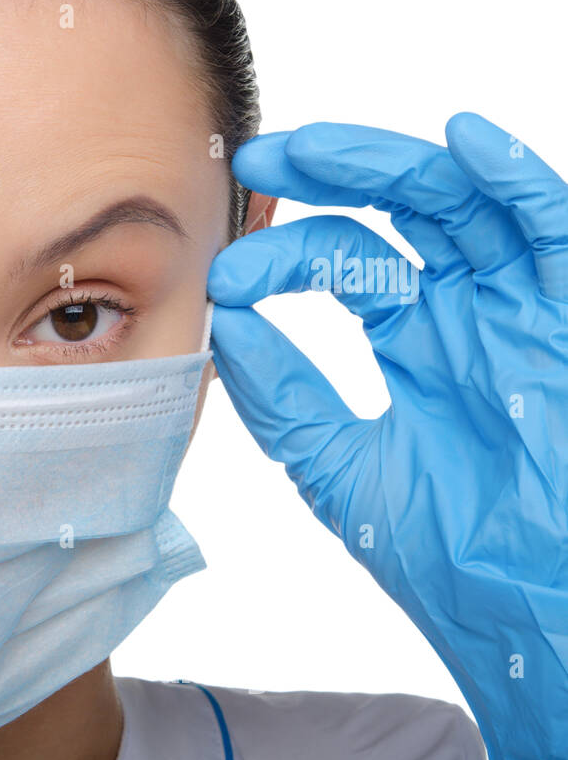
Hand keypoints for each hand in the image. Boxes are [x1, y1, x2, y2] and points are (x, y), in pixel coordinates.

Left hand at [207, 114, 567, 759]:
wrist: (536, 617)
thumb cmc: (454, 556)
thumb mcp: (342, 468)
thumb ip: (285, 398)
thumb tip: (227, 322)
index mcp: (416, 343)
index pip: (346, 264)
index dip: (284, 255)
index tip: (224, 275)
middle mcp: (470, 312)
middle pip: (399, 212)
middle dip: (328, 176)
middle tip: (256, 159)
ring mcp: (524, 309)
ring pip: (461, 204)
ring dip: (388, 165)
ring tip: (310, 149)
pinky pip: (552, 232)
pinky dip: (515, 182)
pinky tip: (463, 143)